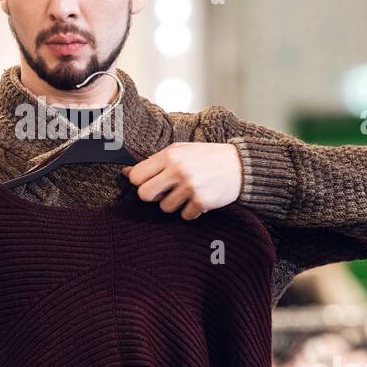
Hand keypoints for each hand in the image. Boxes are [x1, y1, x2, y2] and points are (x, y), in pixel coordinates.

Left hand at [126, 142, 242, 219]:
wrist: (240, 165)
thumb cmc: (207, 157)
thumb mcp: (180, 151)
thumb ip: (155, 161)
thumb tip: (126, 172)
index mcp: (170, 155)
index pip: (137, 176)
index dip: (140, 182)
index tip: (149, 182)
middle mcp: (178, 170)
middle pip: (145, 195)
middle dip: (153, 196)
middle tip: (165, 191)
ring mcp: (190, 187)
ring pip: (165, 208)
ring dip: (175, 204)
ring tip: (187, 192)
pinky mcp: (202, 201)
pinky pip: (185, 215)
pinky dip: (191, 210)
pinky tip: (199, 198)